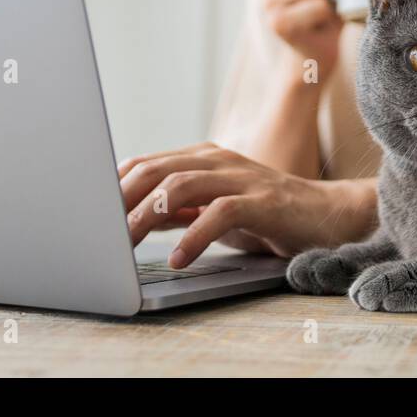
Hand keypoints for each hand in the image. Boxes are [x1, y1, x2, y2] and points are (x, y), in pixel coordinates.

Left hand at [117, 143, 364, 264]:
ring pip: (181, 185)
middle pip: (156, 170)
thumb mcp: (214, 209)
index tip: (88, 214)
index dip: (112, 187)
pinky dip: (194, 236)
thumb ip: (178, 209)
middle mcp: (219, 160)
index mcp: (203, 158)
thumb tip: (131, 217)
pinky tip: (179, 259)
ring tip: (125, 245)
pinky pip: (220, 213)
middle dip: (121, 201)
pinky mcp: (264, 202)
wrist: (329, 217)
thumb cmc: (269, 215)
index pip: (145, 164)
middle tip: (97, 232)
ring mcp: (242, 178)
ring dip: (147, 215)